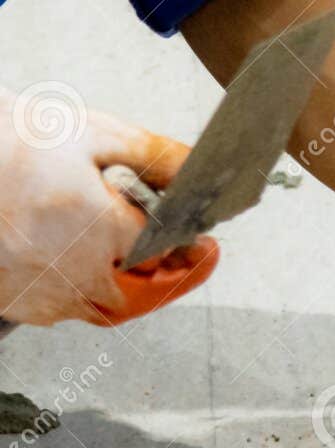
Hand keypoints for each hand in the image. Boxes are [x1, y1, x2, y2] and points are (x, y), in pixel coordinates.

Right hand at [0, 87, 218, 326]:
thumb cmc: (8, 144)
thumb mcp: (86, 134)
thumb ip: (152, 154)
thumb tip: (197, 168)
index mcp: (104, 228)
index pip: (170, 251)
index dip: (190, 249)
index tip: (200, 245)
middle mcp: (80, 271)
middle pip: (143, 289)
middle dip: (158, 272)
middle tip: (160, 252)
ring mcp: (49, 293)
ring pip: (107, 305)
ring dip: (120, 285)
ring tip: (109, 251)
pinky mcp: (22, 304)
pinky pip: (68, 310)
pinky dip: (79, 291)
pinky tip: (70, 258)